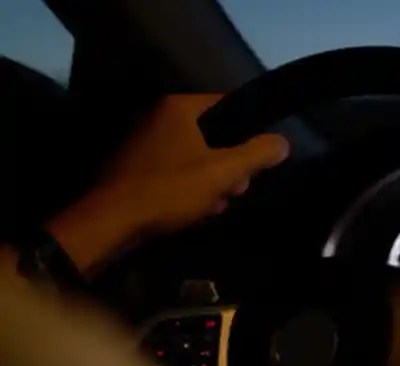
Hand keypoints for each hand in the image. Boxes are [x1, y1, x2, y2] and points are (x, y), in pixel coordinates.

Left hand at [46, 94, 289, 273]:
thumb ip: (257, 154)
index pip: (229, 105)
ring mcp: (146, 142)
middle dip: (232, 162)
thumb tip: (283, 142)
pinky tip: (198, 208)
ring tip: (220, 203)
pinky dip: (192, 186)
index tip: (261, 158)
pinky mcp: (138, 167)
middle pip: (214, 133)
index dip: (251, 131)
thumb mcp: (223, 172)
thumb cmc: (171, 189)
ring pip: (197, 155)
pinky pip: (177, 170)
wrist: (112, 221)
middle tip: (239, 188)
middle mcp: (160, 118)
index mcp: (179, 108)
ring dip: (214, 179)